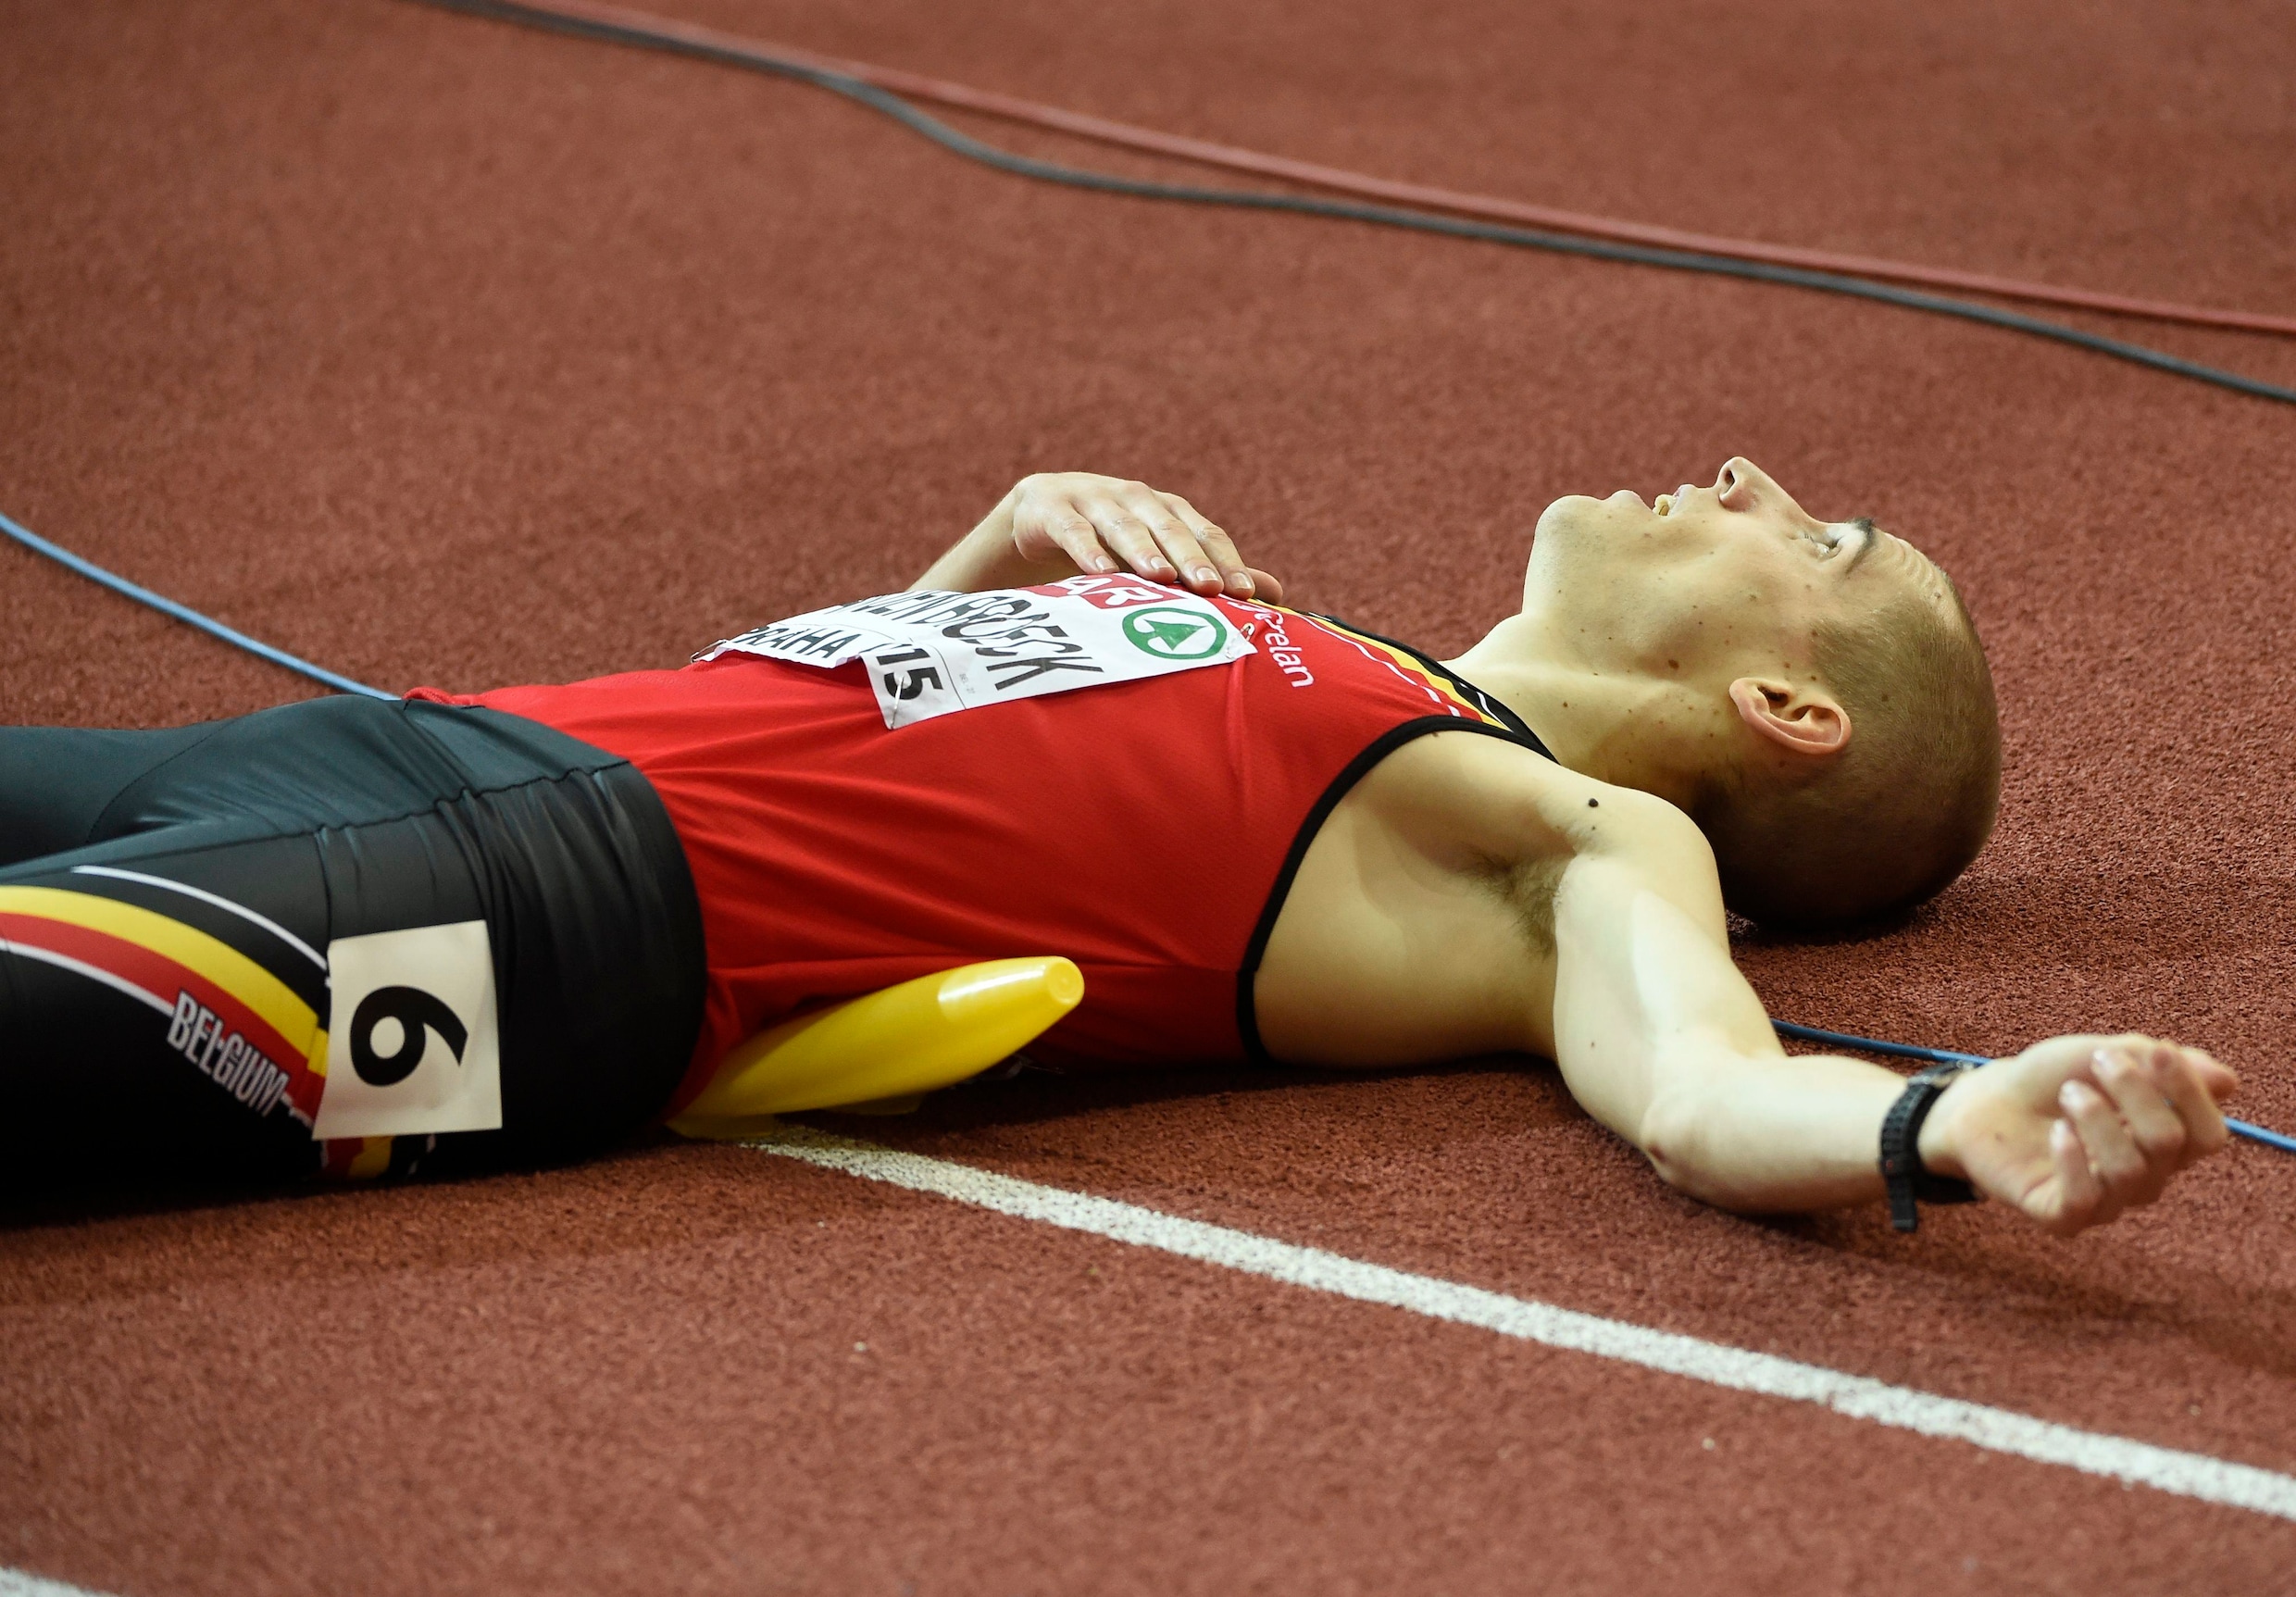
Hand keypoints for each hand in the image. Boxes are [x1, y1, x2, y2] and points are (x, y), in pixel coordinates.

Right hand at [995, 473, 1280, 600]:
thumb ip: (1209, 571)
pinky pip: (1073, 531)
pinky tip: (1099, 572)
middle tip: (1211, 588)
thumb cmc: (1109, 540)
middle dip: (1191, 558)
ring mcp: (1094, 499)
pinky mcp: (1053, 508)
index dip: (1226, 561)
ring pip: (1124, 526)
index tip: (1245, 595)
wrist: (1038, 512)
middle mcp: (1137, 499)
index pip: (1206, 534)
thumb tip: (1274, 591)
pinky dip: (1086, 549)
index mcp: (1168, 511)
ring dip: (1143, 550)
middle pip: (1170, 529)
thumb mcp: (1156, 554)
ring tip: (1160, 577)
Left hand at [1921, 1034, 2237, 1235]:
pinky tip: (2057, 1131)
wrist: (1985, 1102)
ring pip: (2129, 1171)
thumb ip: (2160, 1064)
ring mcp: (2106, 1202)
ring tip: (2068, 1093)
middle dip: (2134, 1092)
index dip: (2189, 1093)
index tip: (2154, 1050)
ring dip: (2096, 1119)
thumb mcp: (2102, 1055)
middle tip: (2094, 1063)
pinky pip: (2083, 1202)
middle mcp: (2146, 1178)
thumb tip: (2229, 1082)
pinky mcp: (2063, 1218)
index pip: (2208, 1135)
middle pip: (2168, 1143)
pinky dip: (2072, 1160)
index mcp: (2167, 1144)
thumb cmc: (2052, 1080)